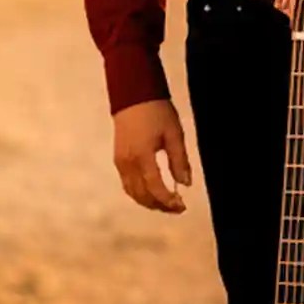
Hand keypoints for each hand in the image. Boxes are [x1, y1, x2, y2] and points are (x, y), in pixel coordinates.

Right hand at [112, 99, 191, 213]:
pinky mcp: (118, 159)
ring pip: (132, 192)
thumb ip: (180, 161)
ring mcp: (120, 162)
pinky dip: (139, 194)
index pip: (154, 187)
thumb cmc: (157, 112)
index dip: (168, 200)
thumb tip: (186, 184)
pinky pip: (127, 184)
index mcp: (142, 156)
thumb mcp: (174, 134)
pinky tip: (152, 193)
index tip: (182, 205)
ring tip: (166, 204)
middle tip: (178, 207)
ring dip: (149, 202)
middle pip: (142, 195)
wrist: (133, 96)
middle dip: (160, 205)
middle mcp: (127, 163)